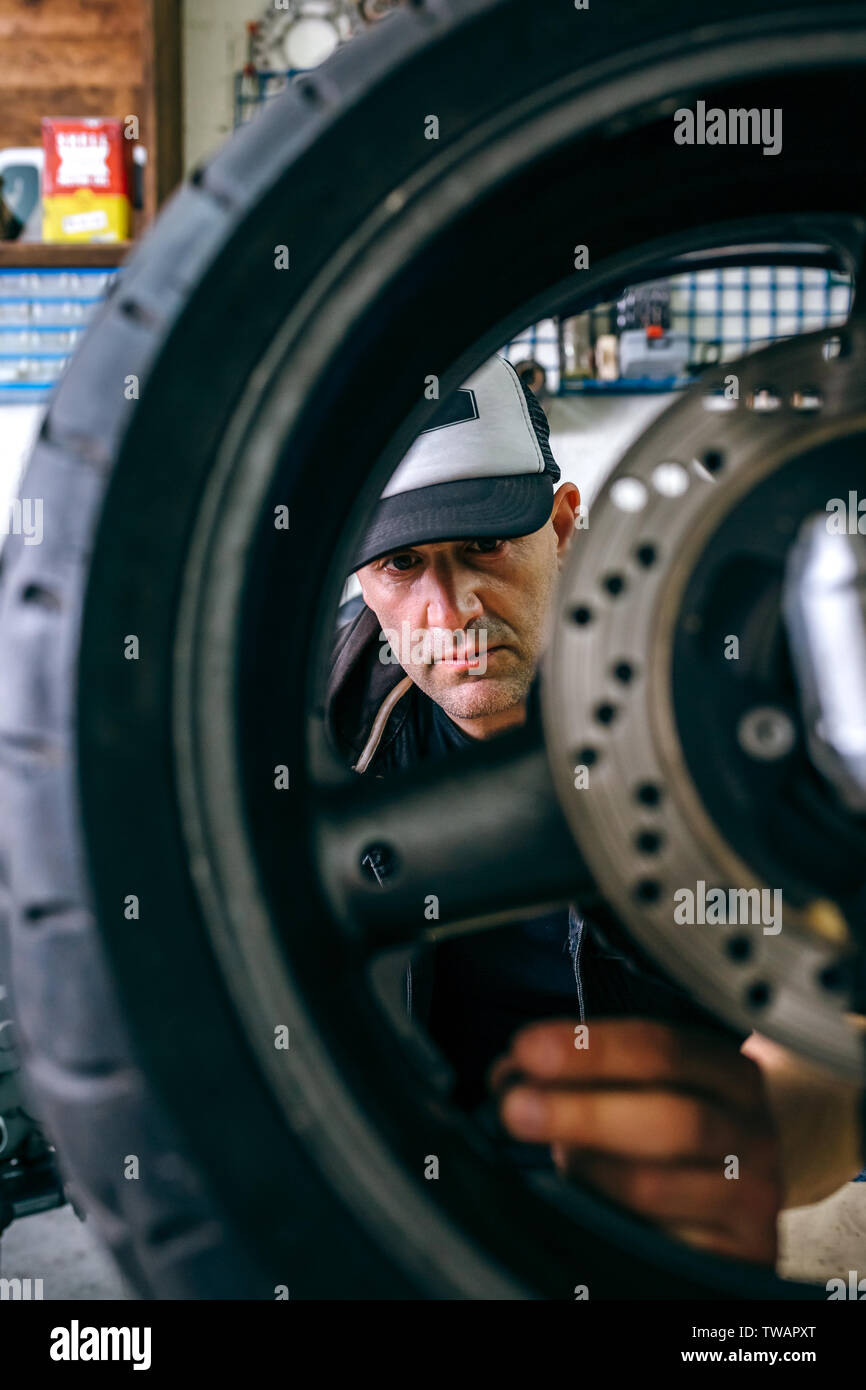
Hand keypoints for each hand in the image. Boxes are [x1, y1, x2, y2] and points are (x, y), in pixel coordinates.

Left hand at [489, 1017, 783, 1264]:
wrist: (760, 1181)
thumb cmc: (688, 1118)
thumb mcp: (662, 1079)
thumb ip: (595, 1070)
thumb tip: (512, 1075)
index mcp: (732, 1073)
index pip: (664, 1050)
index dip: (591, 1049)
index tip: (528, 1049)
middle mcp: (751, 1134)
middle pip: (669, 1121)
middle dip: (582, 1112)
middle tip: (516, 1108)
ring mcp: (748, 1199)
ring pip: (653, 1187)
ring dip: (584, 1168)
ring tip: (550, 1154)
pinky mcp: (733, 1257)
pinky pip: (653, 1240)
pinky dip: (604, 1217)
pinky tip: (578, 1201)